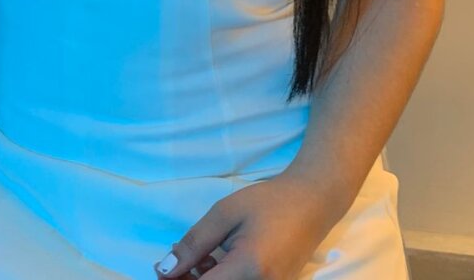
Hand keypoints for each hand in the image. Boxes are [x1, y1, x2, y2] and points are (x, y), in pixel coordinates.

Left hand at [152, 173, 331, 279]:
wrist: (313, 202)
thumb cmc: (269, 202)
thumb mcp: (226, 212)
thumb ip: (194, 243)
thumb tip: (165, 270)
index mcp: (249, 268)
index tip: (160, 271)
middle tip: (175, 262)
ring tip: (198, 257)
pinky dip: (222, 279)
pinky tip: (215, 262)